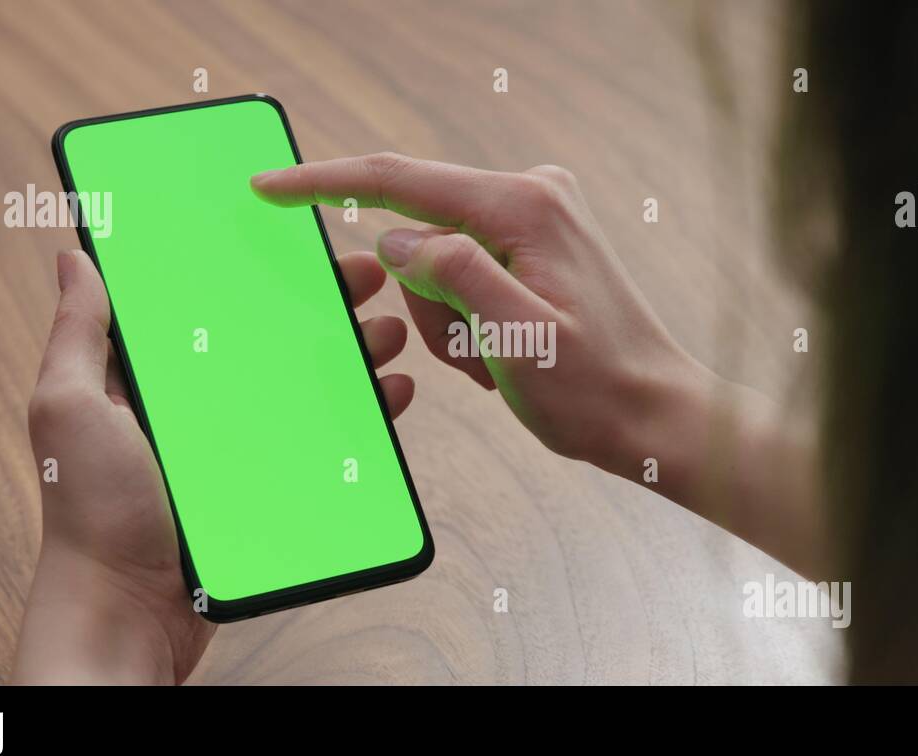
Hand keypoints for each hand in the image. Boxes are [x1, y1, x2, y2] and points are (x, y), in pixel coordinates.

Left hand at [13, 248, 413, 683]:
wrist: (130, 611)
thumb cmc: (89, 511)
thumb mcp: (69, 410)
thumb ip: (77, 335)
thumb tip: (72, 256)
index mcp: (153, 376)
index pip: (213, 305)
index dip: (256, 268)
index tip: (300, 241)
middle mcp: (199, 403)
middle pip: (271, 337)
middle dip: (322, 303)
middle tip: (367, 276)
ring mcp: (238, 445)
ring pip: (306, 384)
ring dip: (352, 353)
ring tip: (389, 333)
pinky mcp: (269, 484)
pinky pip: (324, 439)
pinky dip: (362, 414)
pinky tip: (391, 394)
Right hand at [251, 154, 822, 576]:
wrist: (651, 414)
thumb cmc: (595, 389)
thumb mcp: (516, 341)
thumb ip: (452, 275)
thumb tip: (395, 238)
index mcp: (524, 208)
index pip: (400, 180)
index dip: (325, 183)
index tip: (266, 187)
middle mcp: (531, 195)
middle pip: (418, 233)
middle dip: (427, 306)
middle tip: (478, 358)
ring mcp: (534, 217)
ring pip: (434, 264)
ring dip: (448, 324)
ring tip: (497, 362)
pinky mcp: (533, 242)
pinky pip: (461, 277)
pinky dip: (466, 323)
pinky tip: (506, 354)